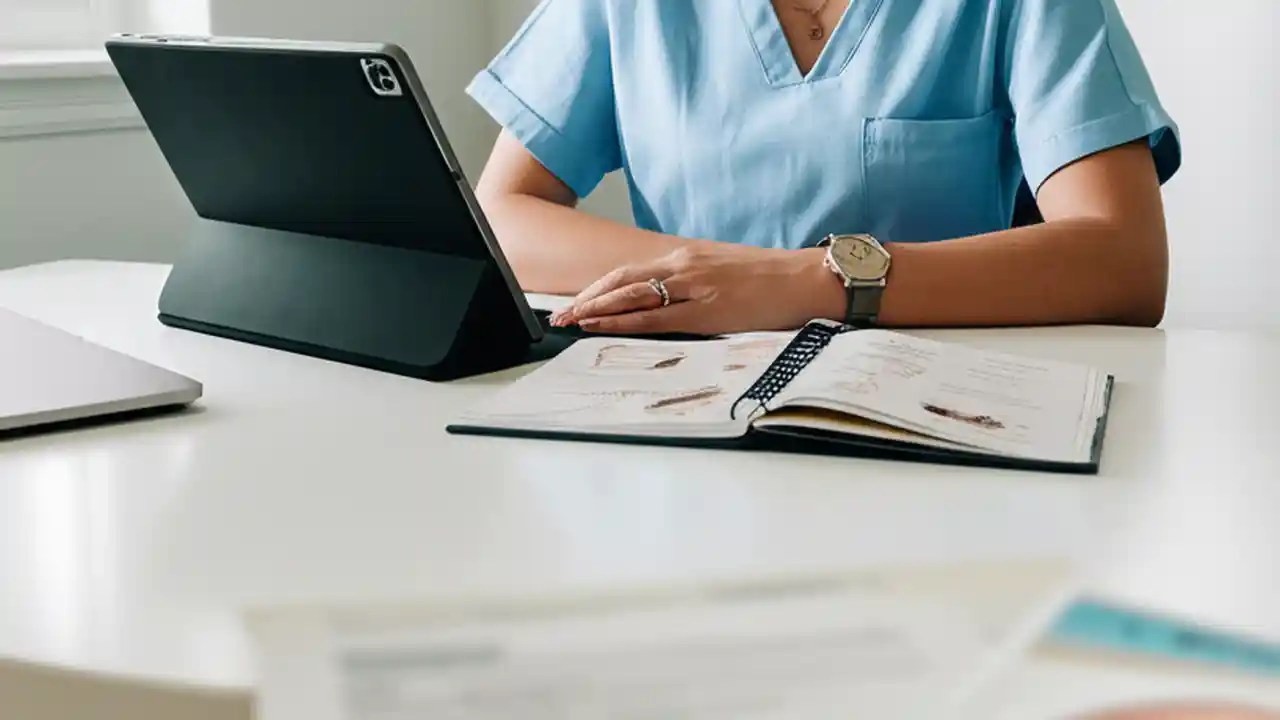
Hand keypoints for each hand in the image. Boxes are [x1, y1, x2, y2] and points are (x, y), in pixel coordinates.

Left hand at [550, 244, 844, 335]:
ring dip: (595, 309)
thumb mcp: (725, 274)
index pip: (631, 271)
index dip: (600, 287)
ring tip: (569, 321)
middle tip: (560, 314)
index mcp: (689, 258)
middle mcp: (685, 266)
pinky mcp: (706, 310)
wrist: (808, 279)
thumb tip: (670, 301)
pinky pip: (654, 317)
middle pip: (621, 280)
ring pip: (630, 296)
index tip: (577, 299)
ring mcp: (693, 286)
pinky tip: (602, 325)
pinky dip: (622, 321)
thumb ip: (695, 284)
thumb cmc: (773, 281)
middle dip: (586, 298)